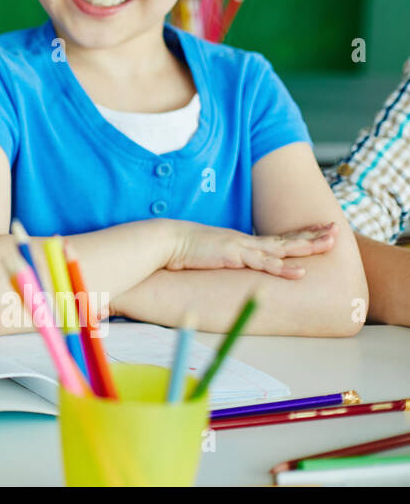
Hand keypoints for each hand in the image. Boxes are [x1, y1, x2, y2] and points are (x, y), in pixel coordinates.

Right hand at [167, 222, 335, 277]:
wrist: (167, 241)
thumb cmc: (183, 249)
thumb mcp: (209, 253)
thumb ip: (223, 257)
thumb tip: (231, 265)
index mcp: (242, 241)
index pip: (277, 238)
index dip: (299, 234)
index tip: (318, 231)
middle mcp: (246, 241)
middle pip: (286, 239)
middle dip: (313, 235)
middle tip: (336, 230)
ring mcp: (242, 247)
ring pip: (282, 248)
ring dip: (307, 246)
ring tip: (330, 244)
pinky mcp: (234, 257)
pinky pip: (264, 265)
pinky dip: (283, 269)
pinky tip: (300, 273)